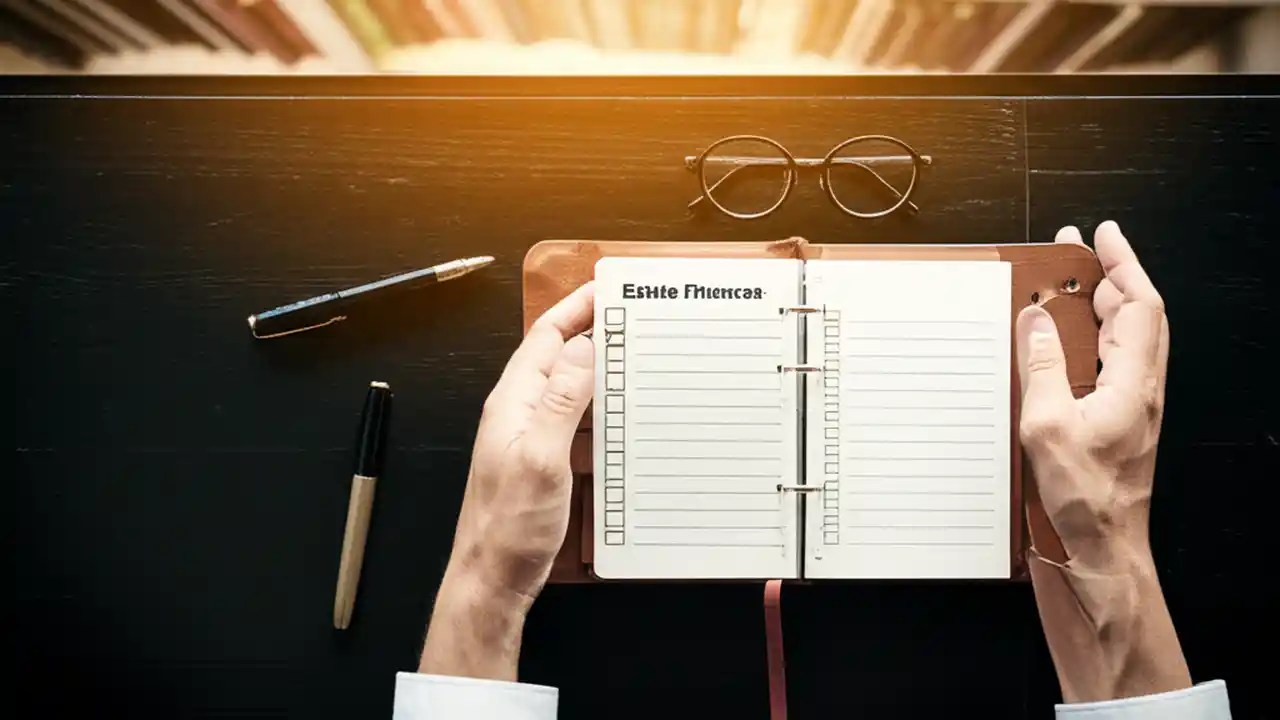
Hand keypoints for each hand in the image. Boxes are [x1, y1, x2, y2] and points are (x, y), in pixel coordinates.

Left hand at [419, 282, 594, 680]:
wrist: (491, 578)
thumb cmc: (508, 527)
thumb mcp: (541, 457)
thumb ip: (561, 400)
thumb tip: (581, 348)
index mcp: (513, 401)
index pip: (545, 335)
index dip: (576, 307)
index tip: (608, 289)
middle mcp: (518, 411)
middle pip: (556, 353)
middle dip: (591, 327)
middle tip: (631, 314)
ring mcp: (528, 434)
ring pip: (566, 383)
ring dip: (596, 363)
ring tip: (631, 351)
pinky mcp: (540, 457)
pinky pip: (571, 415)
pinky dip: (597, 401)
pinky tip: (618, 409)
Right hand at [1016, 221, 1189, 701]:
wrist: (1098, 558)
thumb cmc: (1084, 504)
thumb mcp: (1049, 425)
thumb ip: (1042, 366)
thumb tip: (1035, 319)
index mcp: (1135, 385)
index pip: (1139, 306)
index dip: (1122, 264)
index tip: (1101, 236)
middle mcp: (1138, 394)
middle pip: (1133, 320)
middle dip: (1106, 280)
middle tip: (1074, 256)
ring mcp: (1125, 413)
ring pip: (1116, 345)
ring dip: (1091, 314)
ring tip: (1058, 293)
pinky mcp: (1107, 432)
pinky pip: (1097, 374)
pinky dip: (1077, 350)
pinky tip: (1049, 353)